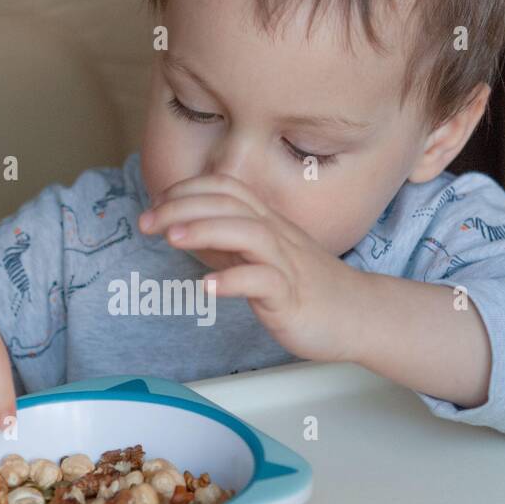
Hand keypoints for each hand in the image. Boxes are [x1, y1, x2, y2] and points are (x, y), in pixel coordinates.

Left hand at [138, 174, 359, 361]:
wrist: (358, 315)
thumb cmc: (309, 288)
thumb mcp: (265, 256)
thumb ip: (233, 242)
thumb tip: (192, 230)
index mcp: (267, 222)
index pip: (225, 188)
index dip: (187, 190)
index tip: (156, 206)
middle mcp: (276, 235)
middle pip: (229, 204)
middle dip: (182, 208)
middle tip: (146, 222)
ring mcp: (286, 263)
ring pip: (247, 232)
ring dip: (206, 231)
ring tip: (172, 239)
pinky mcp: (292, 296)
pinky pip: (263, 282)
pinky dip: (233, 281)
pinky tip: (208, 288)